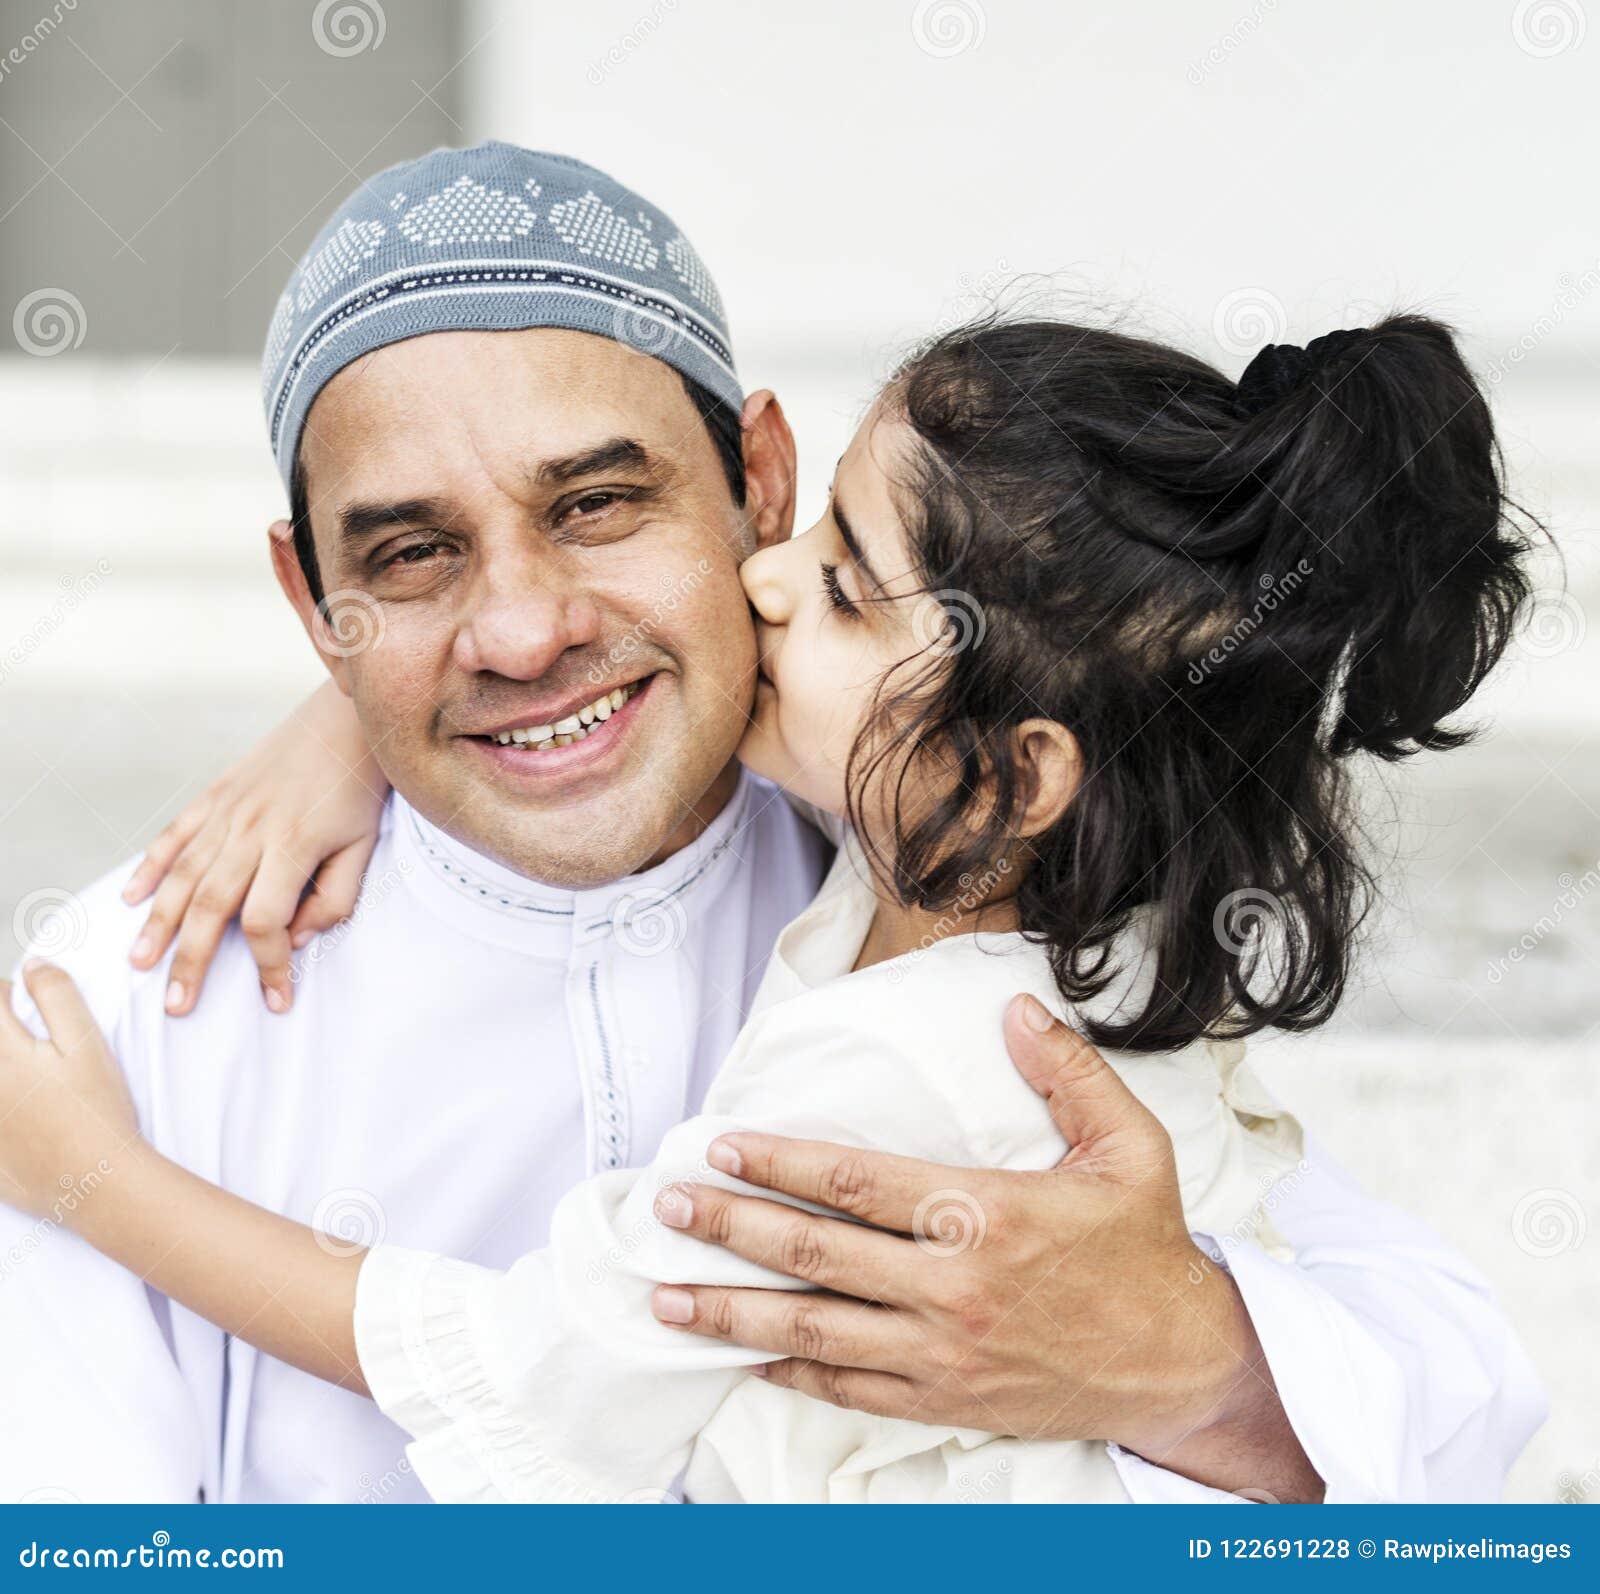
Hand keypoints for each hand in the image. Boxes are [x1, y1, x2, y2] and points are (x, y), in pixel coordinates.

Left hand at [0, 962, 140, 1221]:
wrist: (94, 1181)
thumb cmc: (96, 1110)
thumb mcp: (86, 1045)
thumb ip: (58, 997)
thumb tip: (35, 966)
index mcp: (1, 1051)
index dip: (7, 995)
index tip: (23, 1001)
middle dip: (1, 1031)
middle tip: (21, 1037)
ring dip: (3, 1065)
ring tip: (22, 1071)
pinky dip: (2, 1107)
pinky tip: (20, 1110)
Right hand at [122, 666, 388, 1016]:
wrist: (345, 721)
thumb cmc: (358, 791)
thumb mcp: (364, 850)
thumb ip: (334, 900)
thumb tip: (294, 940)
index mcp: (293, 847)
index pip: (267, 921)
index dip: (269, 966)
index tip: (276, 1000)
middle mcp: (251, 830)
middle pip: (211, 906)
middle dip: (192, 961)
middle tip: (177, 1005)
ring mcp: (227, 811)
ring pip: (182, 874)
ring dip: (159, 922)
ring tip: (141, 961)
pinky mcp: (215, 794)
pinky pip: (174, 835)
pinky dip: (150, 866)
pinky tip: (133, 898)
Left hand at [649, 993, 1322, 1501]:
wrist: (1181, 1365)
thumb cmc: (1146, 1249)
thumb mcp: (1130, 1145)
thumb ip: (1068, 1071)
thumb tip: (1015, 1007)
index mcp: (988, 1214)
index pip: (856, 1183)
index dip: (780, 1163)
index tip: (723, 1146)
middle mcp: (953, 1287)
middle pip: (816, 1254)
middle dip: (731, 1228)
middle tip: (667, 1208)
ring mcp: (943, 1352)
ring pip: (815, 1329)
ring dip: (734, 1311)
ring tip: (668, 1294)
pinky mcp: (946, 1400)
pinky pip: (849, 1389)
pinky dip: (789, 1373)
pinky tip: (745, 1356)